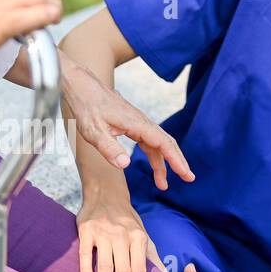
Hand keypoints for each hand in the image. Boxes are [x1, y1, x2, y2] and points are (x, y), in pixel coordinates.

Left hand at [63, 61, 193, 188]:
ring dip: (163, 162)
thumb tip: (126, 164)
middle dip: (178, 161)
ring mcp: (138, 122)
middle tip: (188, 179)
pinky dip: (154, 154)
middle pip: (166, 143)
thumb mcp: (93, 131)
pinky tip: (154, 165)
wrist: (82, 87)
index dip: (175, 159)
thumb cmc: (87, 107)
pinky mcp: (132, 124)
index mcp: (136, 124)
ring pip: (157, 143)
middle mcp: (141, 122)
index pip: (163, 143)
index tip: (185, 174)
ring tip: (162, 184)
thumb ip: (109, 148)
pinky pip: (148, 141)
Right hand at [76, 194, 169, 271]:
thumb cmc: (126, 220)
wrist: (106, 193)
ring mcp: (103, 233)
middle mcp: (122, 236)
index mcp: (138, 238)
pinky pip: (85, 253)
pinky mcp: (85, 230)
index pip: (139, 269)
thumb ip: (152, 256)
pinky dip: (86, 270)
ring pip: (105, 267)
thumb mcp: (143, 235)